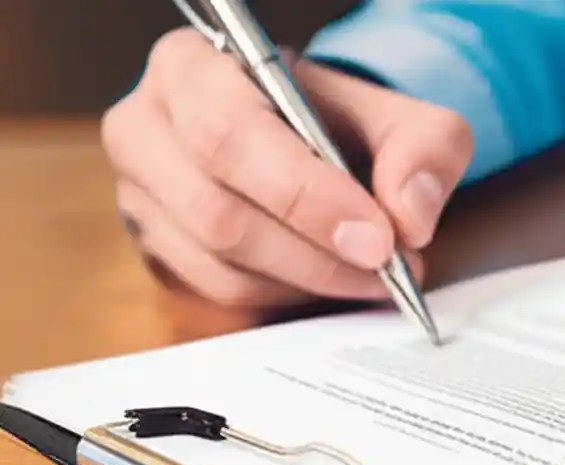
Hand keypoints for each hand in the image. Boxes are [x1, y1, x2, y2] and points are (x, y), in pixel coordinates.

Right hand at [102, 29, 473, 306]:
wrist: (309, 142)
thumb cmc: (340, 122)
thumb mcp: (401, 116)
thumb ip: (424, 150)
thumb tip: (410, 216)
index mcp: (191, 68)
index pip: (230, 136)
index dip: (306, 196)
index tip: (377, 237)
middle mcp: (145, 129)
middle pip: (217, 213)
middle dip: (315, 253)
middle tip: (385, 265)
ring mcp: (141, 198)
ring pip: (221, 266)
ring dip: (310, 282)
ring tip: (371, 272)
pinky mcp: (157, 252)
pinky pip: (220, 295)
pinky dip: (287, 296)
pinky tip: (329, 277)